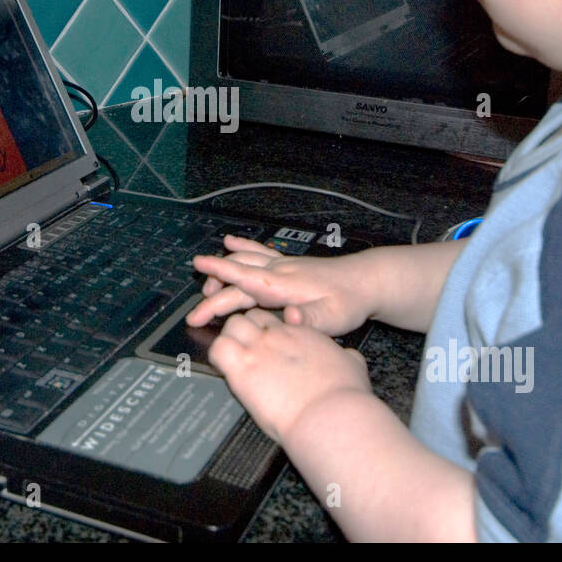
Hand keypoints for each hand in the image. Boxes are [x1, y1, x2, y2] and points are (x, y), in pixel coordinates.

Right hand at [188, 235, 375, 335]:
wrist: (367, 281)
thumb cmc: (350, 301)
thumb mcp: (334, 318)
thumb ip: (309, 319)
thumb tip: (287, 319)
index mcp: (283, 285)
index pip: (244, 278)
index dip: (219, 275)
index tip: (197, 270)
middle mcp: (279, 271)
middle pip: (238, 277)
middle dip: (212, 294)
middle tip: (193, 314)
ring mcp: (283, 265)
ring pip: (245, 261)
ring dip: (223, 270)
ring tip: (205, 284)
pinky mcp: (289, 265)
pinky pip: (259, 252)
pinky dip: (242, 247)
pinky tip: (230, 242)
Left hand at [208, 309, 371, 443]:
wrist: (332, 415)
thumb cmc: (343, 397)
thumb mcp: (353, 367)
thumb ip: (347, 359)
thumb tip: (350, 358)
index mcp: (305, 333)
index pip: (278, 318)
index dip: (270, 330)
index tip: (269, 343)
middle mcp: (280, 335)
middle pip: (253, 316)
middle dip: (247, 330)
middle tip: (247, 349)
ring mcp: (259, 348)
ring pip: (232, 325)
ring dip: (230, 338)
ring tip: (233, 356)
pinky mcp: (243, 367)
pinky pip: (218, 348)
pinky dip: (216, 355)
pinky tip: (221, 366)